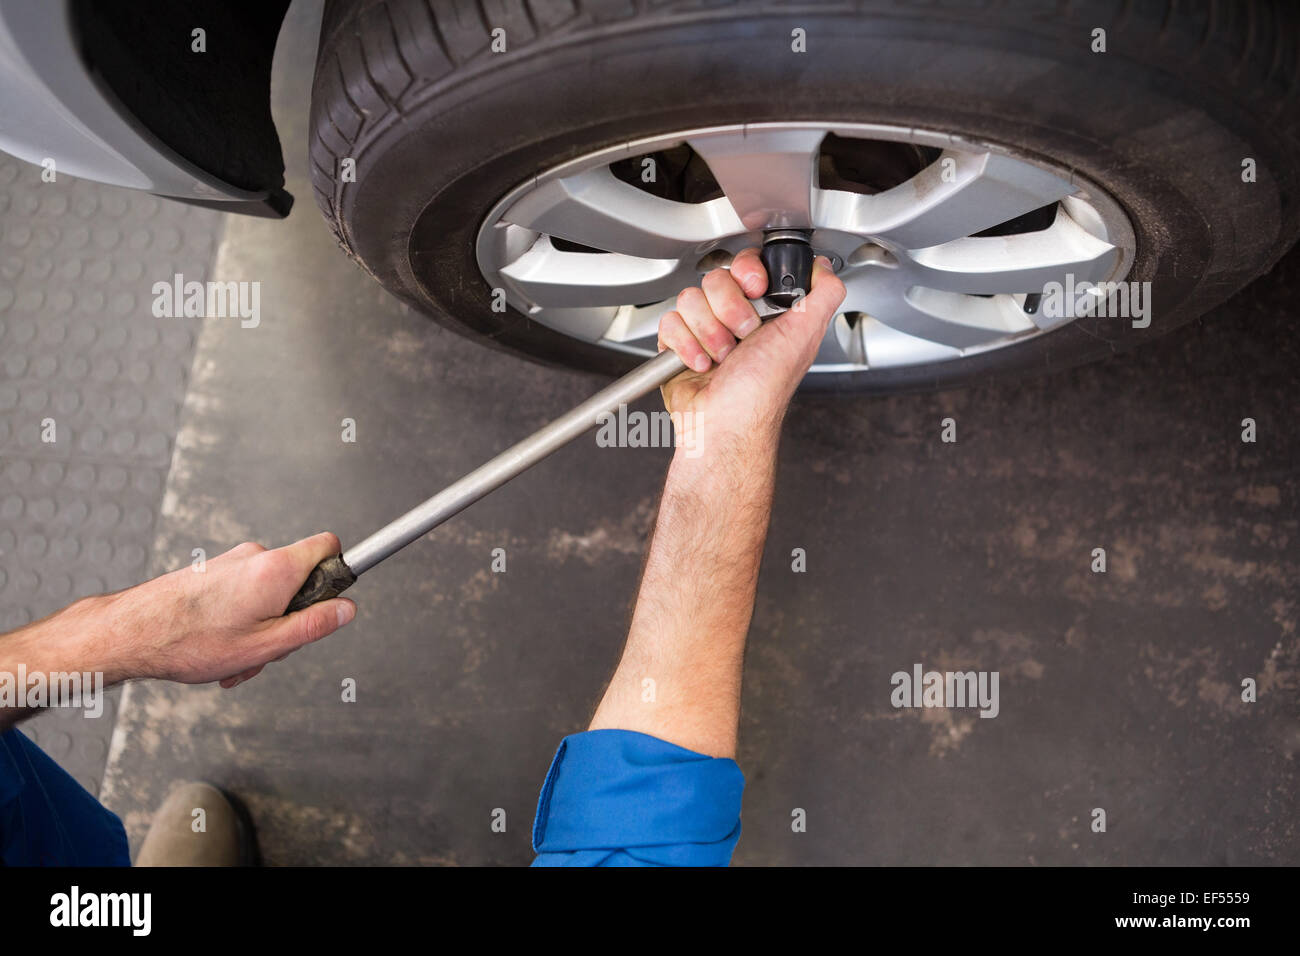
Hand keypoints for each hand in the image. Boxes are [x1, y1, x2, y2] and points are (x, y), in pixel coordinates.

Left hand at [105, 532, 355, 687]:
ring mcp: (232, 562)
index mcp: (276, 569)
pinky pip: (244, 594)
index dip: (337, 573)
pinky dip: (240, 621)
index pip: (329, 546)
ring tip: (235, 657)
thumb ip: (313, 625)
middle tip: (268, 650)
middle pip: (299, 579)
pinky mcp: (213, 572)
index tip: (328, 602)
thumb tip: (346, 610)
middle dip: (291, 617)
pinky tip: (219, 648)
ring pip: (269, 593)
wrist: (130, 632)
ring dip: (262, 627)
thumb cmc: (191, 641)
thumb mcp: (266, 645)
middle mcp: (255, 556)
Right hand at [656, 248, 845, 451]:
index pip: (748, 264)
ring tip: (722, 357)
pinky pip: (669, 321)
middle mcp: (735, 318)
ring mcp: (705, 330)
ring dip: (707, 332)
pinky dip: (685, 346)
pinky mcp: (678, 344)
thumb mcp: (806, 335)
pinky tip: (700, 365)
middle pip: (716, 278)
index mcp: (767, 311)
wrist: (725, 425)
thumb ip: (825, 294)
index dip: (748, 273)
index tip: (756, 291)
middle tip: (742, 337)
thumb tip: (823, 268)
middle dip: (728, 311)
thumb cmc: (763, 391)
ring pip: (690, 298)